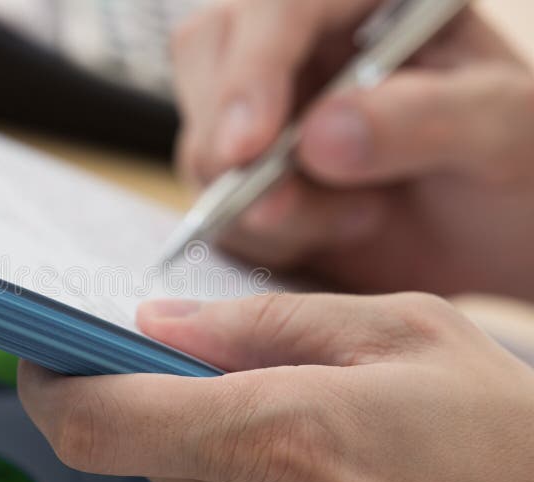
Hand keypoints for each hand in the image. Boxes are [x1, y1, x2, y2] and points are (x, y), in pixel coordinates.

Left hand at [19, 294, 533, 481]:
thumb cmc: (500, 439)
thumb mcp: (396, 333)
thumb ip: (266, 322)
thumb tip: (164, 323)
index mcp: (271, 437)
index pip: (93, 422)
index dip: (49, 383)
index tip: (42, 352)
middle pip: (126, 447)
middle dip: (138, 395)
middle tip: (187, 357)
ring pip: (172, 479)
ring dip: (193, 434)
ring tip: (269, 405)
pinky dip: (227, 472)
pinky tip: (292, 453)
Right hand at [173, 1, 533, 300]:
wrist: (499, 235)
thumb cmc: (517, 167)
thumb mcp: (508, 132)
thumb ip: (431, 118)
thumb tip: (319, 136)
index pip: (284, 3)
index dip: (254, 67)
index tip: (248, 147)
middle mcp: (309, 41)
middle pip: (210, 51)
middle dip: (232, 139)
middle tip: (281, 203)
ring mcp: (273, 102)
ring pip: (202, 135)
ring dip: (258, 198)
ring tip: (357, 217)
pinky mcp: (251, 165)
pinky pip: (212, 196)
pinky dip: (258, 230)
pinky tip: (327, 229)